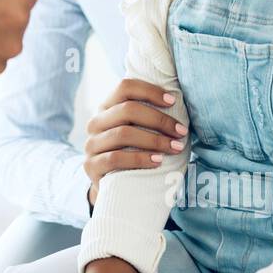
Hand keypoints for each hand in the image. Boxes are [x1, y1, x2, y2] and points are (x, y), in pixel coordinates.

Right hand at [85, 78, 187, 206]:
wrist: (110, 184)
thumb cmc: (130, 151)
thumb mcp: (134, 129)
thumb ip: (146, 115)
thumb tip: (178, 100)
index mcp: (106, 107)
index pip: (125, 87)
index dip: (150, 91)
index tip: (173, 101)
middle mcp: (95, 122)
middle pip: (127, 110)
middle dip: (159, 119)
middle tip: (181, 131)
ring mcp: (91, 144)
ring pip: (123, 134)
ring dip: (154, 140)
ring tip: (175, 147)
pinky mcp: (91, 165)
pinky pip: (116, 158)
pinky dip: (140, 158)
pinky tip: (158, 161)